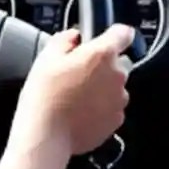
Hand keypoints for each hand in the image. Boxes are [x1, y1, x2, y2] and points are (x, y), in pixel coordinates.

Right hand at [9, 25, 133, 157]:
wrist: (45, 135)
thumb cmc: (44, 96)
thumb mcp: (47, 57)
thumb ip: (65, 39)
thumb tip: (74, 37)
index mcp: (102, 54)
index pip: (124, 33)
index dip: (115, 34)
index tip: (108, 37)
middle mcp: (117, 76)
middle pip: (118, 63)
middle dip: (102, 66)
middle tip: (77, 74)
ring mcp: (119, 100)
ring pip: (115, 87)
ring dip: (101, 88)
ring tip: (75, 96)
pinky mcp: (116, 120)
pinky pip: (112, 108)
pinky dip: (100, 108)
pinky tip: (79, 111)